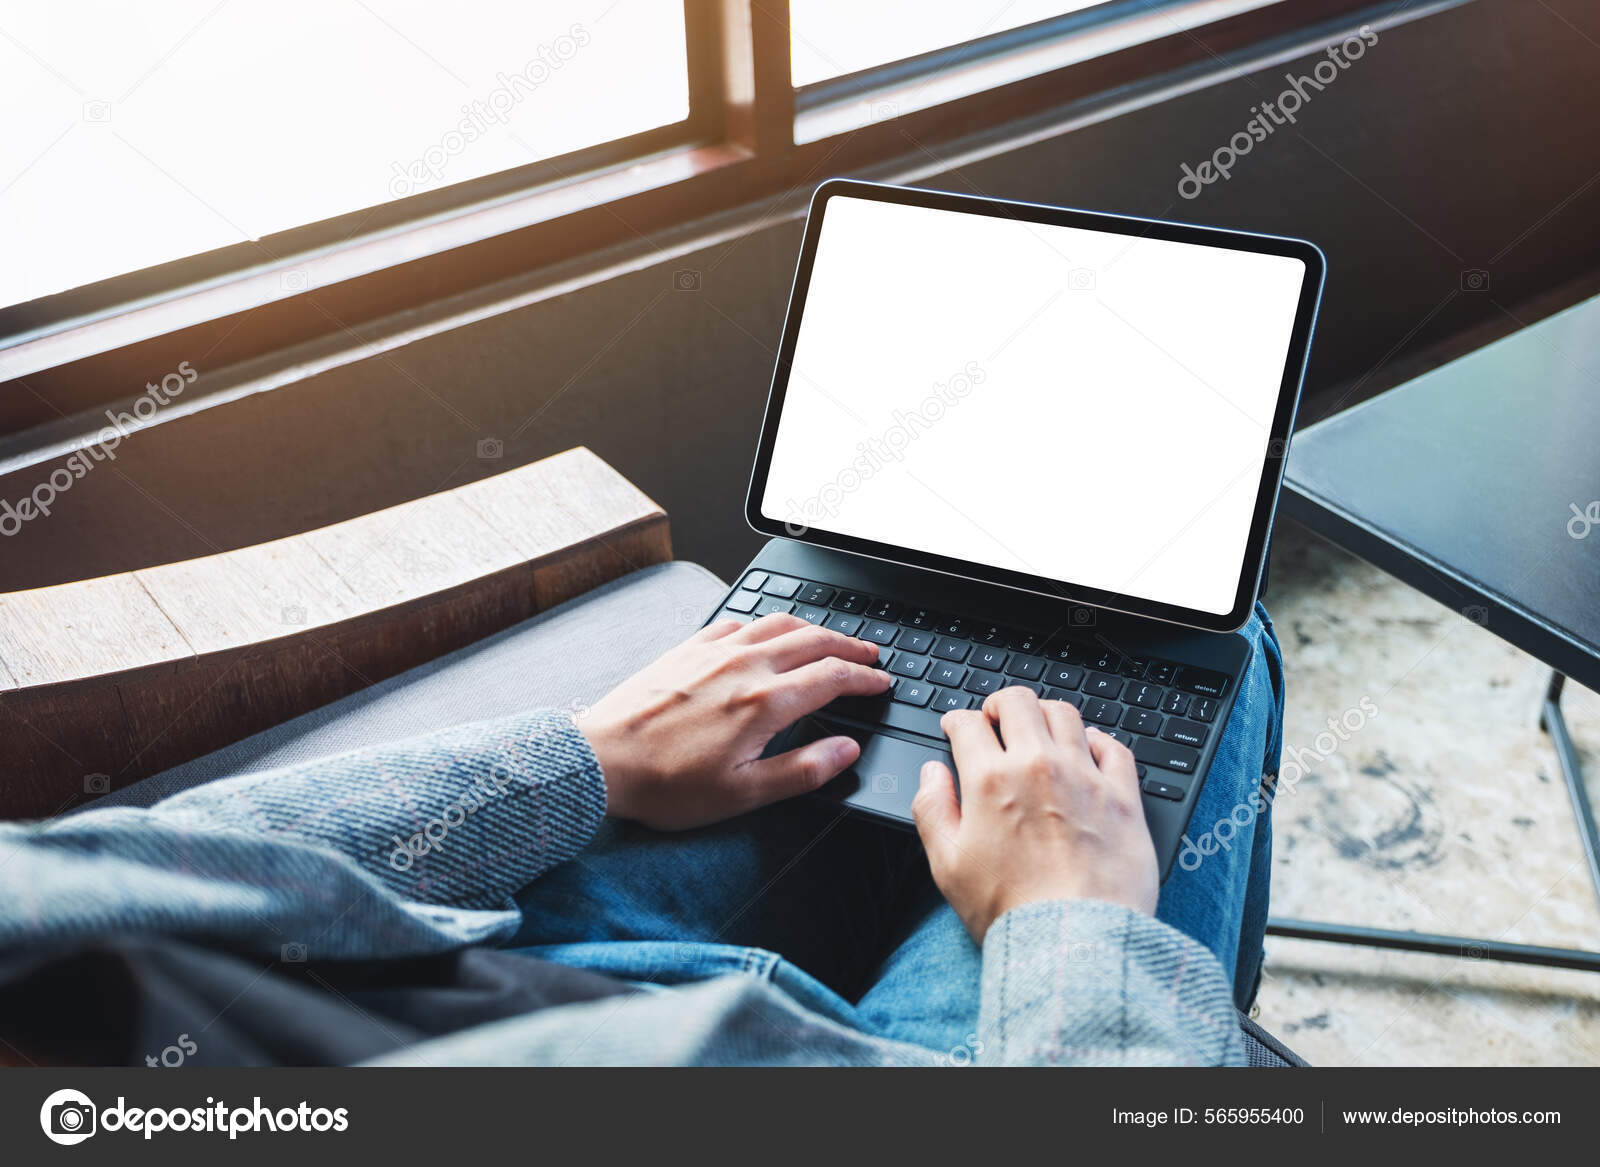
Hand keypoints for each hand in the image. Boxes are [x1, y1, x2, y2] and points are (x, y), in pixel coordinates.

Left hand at [577, 613, 891, 829]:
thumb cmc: (665, 784)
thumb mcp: (742, 794)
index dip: (865, 679)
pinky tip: (768, 633)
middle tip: (870, 655)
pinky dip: (767, 623)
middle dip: (849, 646)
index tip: (881, 684)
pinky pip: (739, 621)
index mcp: (763, 703)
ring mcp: (713, 651)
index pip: (832, 677)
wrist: (600, 760)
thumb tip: (845, 751)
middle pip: (813, 640)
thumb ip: (802, 770)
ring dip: (813, 627)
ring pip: (778, 623)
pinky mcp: (687, 648)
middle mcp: (743, 666)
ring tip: (830, 639)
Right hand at [912, 687, 1157, 943]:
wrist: (1073, 940)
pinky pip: (1113, 745)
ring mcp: (1085, 777)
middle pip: (1018, 702)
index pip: (969, 723)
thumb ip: (932, 809)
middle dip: (1000, 704)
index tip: (957, 728)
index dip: (957, 720)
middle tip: (997, 718)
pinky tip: (1086, 750)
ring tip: (1040, 729)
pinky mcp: (1123, 796)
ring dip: (1045, 714)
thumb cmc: (1010, 910)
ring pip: (1065, 713)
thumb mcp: (947, 865)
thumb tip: (932, 774)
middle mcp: (1038, 766)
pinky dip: (1096, 739)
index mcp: (990, 780)